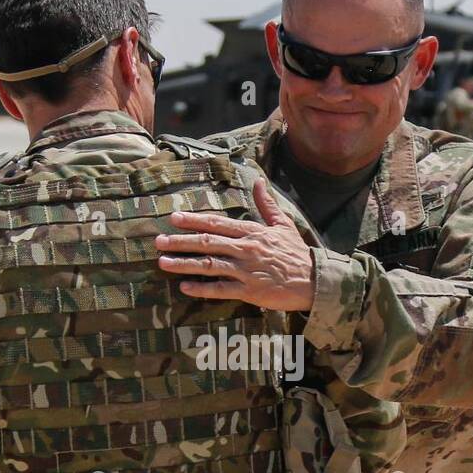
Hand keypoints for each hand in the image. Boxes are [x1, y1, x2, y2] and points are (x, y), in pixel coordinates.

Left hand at [155, 177, 315, 312]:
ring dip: (184, 264)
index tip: (173, 218)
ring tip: (163, 262)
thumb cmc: (296, 252)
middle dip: (180, 241)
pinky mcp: (249, 291)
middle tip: (158, 241)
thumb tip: (259, 180)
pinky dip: (202, 289)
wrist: (314, 281)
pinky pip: (221, 290)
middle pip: (207, 243)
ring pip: (209, 265)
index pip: (217, 223)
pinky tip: (184, 288)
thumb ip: (266, 204)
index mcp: (252, 232)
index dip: (193, 221)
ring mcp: (246, 271)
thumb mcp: (282, 224)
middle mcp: (245, 249)